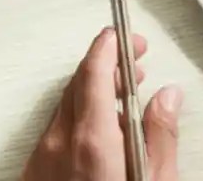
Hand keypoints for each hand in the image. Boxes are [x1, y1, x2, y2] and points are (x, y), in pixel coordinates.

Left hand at [23, 28, 182, 180]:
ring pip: (66, 105)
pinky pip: (55, 128)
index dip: (109, 46)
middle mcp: (61, 142)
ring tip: (123, 95)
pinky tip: (100, 127)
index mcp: (94, 140)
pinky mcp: (34, 169)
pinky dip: (78, 116)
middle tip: (133, 62)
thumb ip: (160, 136)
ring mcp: (43, 156)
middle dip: (106, 64)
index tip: (123, 36)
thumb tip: (168, 97)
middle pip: (78, 83)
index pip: (94, 72)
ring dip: (93, 91)